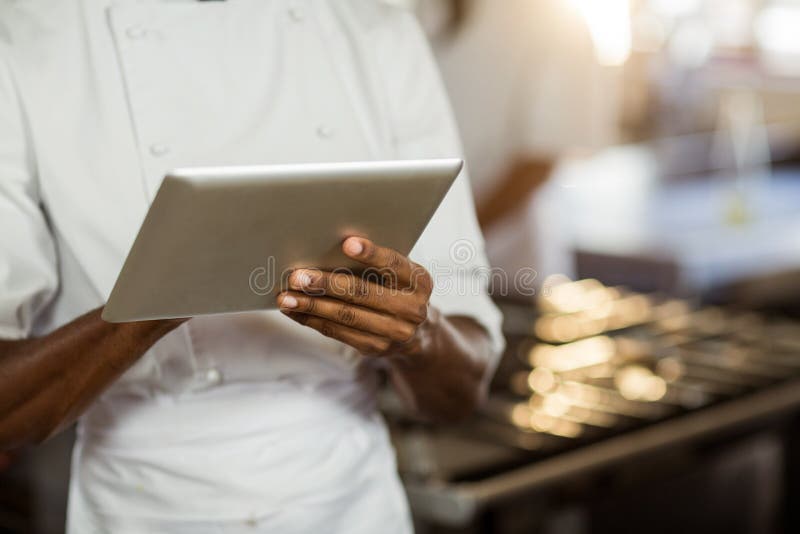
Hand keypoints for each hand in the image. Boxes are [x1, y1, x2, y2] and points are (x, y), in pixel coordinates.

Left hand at [277, 237, 433, 356]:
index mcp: (419, 281)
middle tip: (297, 276)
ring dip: (312, 306)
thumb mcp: (399, 275)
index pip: (393, 264)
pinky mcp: (375, 347)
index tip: (347, 244)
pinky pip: (338, 333)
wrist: (417, 334)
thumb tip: (327, 246)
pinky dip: (312, 320)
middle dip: (326, 283)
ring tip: (286, 297)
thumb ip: (376, 262)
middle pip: (363, 292)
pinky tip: (295, 311)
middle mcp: (411, 308)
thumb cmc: (397, 290)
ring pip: (346, 316)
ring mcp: (394, 332)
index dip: (371, 254)